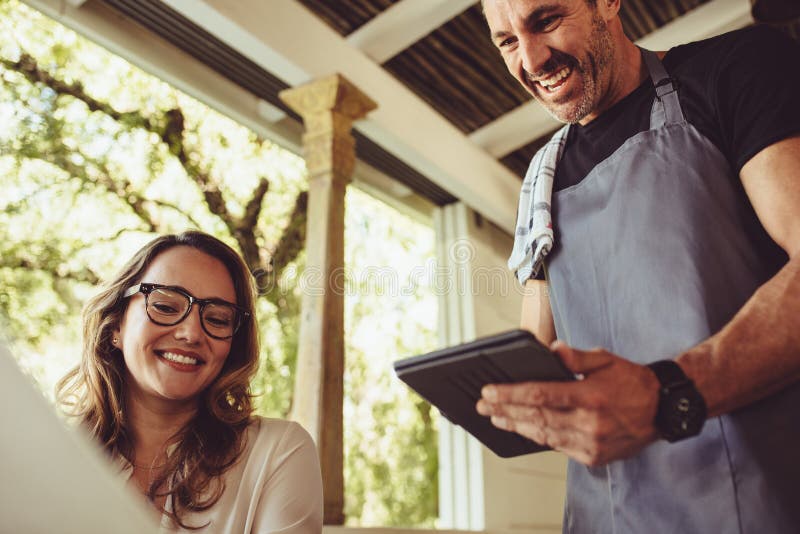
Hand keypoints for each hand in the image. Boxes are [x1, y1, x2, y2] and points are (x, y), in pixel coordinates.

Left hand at [476, 341, 660, 465]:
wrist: (664, 409)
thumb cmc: (632, 381)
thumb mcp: (606, 359)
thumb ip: (576, 356)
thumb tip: (552, 350)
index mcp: (590, 396)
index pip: (540, 395)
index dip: (510, 394)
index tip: (489, 391)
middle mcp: (589, 423)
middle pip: (536, 417)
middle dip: (505, 411)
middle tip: (482, 405)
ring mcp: (592, 443)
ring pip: (544, 435)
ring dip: (517, 426)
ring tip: (496, 418)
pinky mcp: (594, 456)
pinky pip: (559, 447)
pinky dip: (539, 437)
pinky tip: (524, 429)